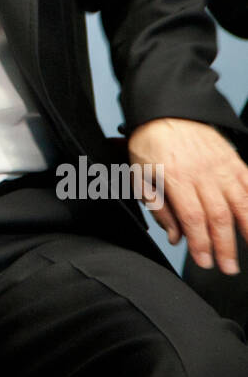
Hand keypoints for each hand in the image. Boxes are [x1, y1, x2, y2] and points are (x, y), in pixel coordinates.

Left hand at [127, 117, 247, 273]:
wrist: (166, 108)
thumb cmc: (150, 141)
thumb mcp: (140, 174)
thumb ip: (158, 207)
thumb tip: (175, 236)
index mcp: (175, 176)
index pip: (193, 218)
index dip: (201, 244)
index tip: (205, 262)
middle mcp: (202, 171)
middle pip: (218, 215)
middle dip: (225, 246)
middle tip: (228, 267)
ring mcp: (221, 164)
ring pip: (240, 201)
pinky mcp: (233, 158)